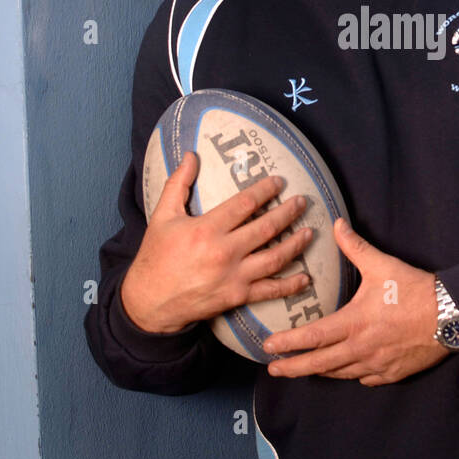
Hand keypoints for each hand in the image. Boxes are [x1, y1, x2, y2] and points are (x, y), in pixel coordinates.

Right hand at [119, 151, 314, 333]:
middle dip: (288, 213)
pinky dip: (290, 285)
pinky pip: (270, 290)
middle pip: (266, 228)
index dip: (266, 190)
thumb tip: (191, 156)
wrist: (149, 302)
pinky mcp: (237, 297)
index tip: (279, 182)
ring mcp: (234, 276)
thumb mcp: (162, 216)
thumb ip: (178, 184)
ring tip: (309, 232)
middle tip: (302, 202)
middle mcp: (224, 252)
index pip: (245, 203)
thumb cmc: (156, 256)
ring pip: (275, 257)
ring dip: (296, 244)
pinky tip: (305, 277)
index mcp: (207, 229)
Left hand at [262, 218, 450, 385]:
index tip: (269, 347)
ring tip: (304, 370)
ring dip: (319, 372)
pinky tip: (346, 371)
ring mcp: (377, 364)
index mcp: (354, 323)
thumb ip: (354, 246)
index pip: (312, 338)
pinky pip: (365, 379)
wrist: (452, 313)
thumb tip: (336, 224)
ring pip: (340, 373)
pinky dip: (351, 375)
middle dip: (293, 367)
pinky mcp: (393, 373)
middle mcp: (361, 348)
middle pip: (319, 365)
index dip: (288, 343)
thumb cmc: (415, 289)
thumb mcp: (382, 264)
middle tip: (274, 369)